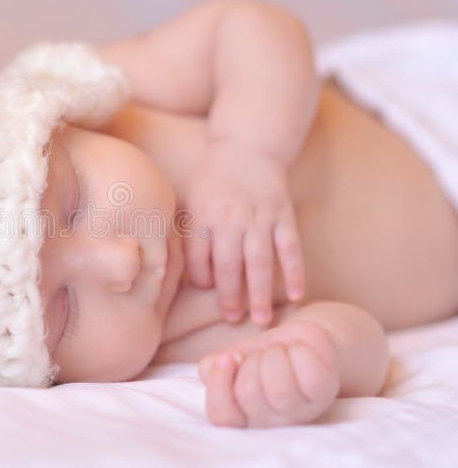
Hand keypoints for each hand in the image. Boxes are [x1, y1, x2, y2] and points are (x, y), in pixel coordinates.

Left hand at [181, 139, 304, 324]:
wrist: (246, 147)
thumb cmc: (210, 180)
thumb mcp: (187, 198)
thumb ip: (182, 231)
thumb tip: (172, 269)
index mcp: (202, 216)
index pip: (198, 258)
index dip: (201, 279)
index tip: (206, 291)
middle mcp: (229, 219)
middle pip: (228, 265)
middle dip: (230, 296)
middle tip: (232, 319)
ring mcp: (259, 217)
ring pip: (260, 262)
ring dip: (260, 293)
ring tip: (261, 320)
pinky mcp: (283, 215)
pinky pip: (290, 248)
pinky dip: (294, 272)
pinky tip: (295, 295)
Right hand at [198, 320, 339, 427]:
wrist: (303, 343)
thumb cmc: (263, 354)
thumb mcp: (232, 359)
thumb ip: (213, 368)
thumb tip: (216, 366)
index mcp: (245, 417)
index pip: (222, 417)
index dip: (219, 386)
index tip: (226, 359)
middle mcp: (272, 422)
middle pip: (249, 394)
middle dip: (250, 362)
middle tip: (260, 356)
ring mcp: (300, 411)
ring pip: (278, 386)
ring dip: (273, 354)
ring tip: (278, 352)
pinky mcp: (323, 393)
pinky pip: (304, 369)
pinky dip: (298, 349)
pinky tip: (298, 351)